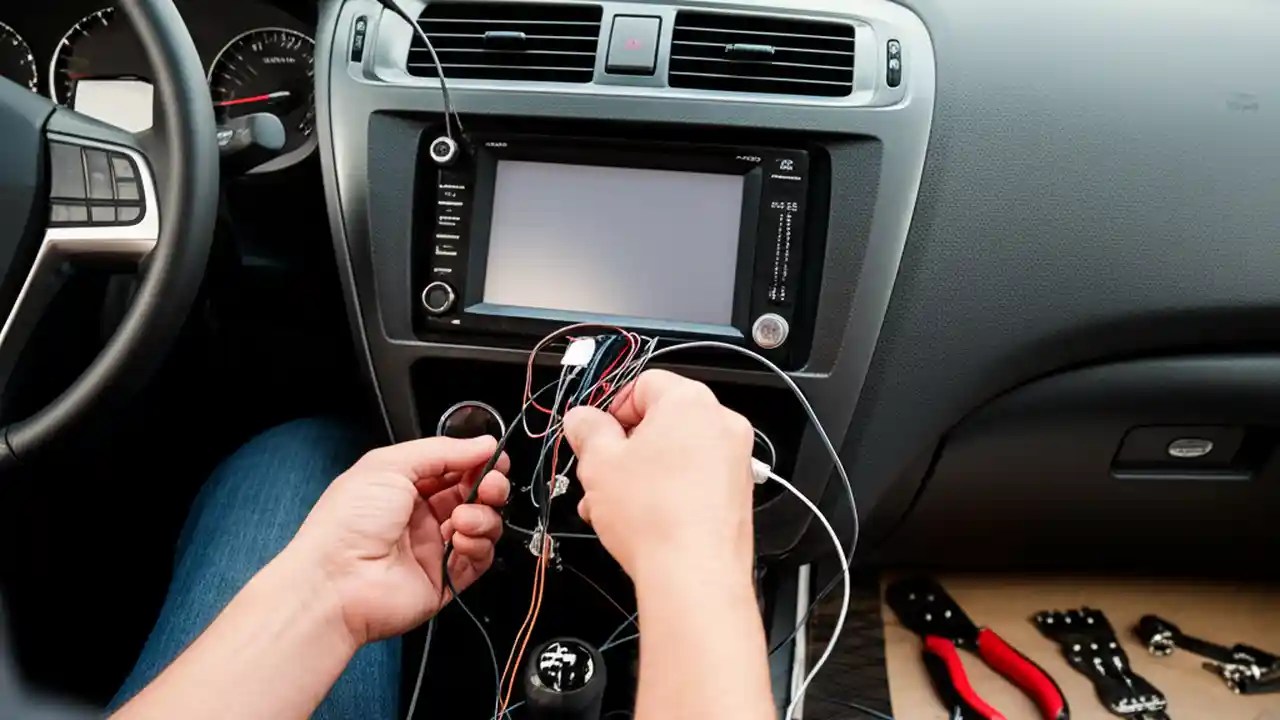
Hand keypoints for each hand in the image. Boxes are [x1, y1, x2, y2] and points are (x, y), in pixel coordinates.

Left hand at [288, 435, 509, 644]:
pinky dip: (478, 545)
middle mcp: (420, 515)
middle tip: (491, 484)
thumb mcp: (389, 465)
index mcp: (403, 486)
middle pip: (473, 494)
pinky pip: (478, 559)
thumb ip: (442, 450)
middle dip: (489, 485)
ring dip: (483, 516)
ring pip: (481, 525)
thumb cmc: (347, 522)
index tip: (493, 457)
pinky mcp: (445, 579)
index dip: (476, 461)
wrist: (334, 582)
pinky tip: (459, 540)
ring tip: (464, 518)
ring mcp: (433, 548)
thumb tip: (482, 443)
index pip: (453, 468)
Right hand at [563, 370, 755, 582]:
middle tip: (598, 471)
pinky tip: (638, 519)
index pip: (643, 383)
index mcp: (689, 401)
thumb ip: (587, 430)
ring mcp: (734, 460)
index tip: (593, 434)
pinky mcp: (736, 494)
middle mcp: (720, 424)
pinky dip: (666, 491)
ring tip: (610, 504)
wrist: (694, 574)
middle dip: (622, 448)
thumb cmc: (656, 517)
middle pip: (660, 421)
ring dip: (638, 474)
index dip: (611, 408)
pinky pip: (694, 479)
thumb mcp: (599, 463)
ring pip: (675, 454)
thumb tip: (583, 419)